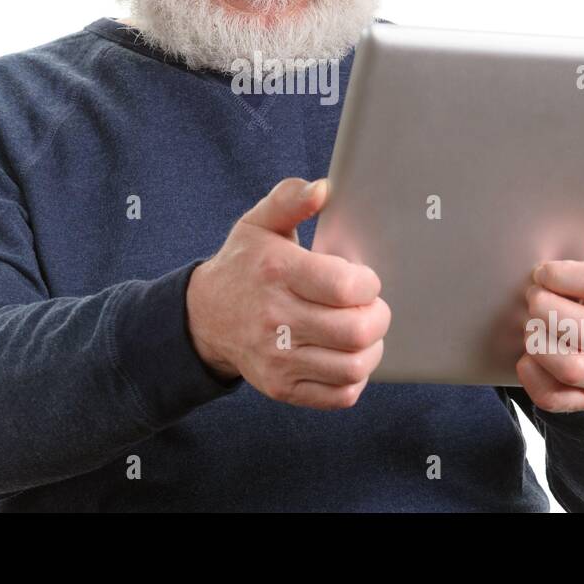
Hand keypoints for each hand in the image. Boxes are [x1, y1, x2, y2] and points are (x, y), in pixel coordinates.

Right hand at [187, 177, 390, 409]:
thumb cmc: (244, 264)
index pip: (346, 287)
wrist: (205, 316)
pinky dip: (354, 377)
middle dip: (378, 316)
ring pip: (353, 367)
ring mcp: (277, 359)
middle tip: (372, 307)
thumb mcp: (260, 222)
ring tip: (362, 332)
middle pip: (356, 331)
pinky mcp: (281, 387)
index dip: (369, 283)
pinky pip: (339, 394)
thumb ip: (290, 199)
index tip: (363, 278)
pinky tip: (346, 356)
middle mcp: (275, 319)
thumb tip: (322, 188)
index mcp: (277, 272)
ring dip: (371, 349)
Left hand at [516, 183, 583, 412]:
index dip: (564, 275)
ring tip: (528, 325)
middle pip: (582, 328)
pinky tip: (525, 358)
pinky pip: (558, 398)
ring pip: (571, 366)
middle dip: (545, 308)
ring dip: (539, 342)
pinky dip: (535, 379)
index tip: (542, 268)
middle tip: (530, 296)